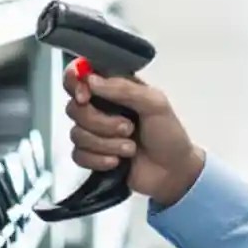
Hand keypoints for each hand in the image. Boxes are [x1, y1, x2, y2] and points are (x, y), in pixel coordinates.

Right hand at [63, 62, 204, 207]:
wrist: (173, 172)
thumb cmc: (169, 133)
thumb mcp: (155, 104)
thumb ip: (124, 88)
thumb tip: (90, 80)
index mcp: (115, 88)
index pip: (81, 75)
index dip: (75, 83)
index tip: (84, 97)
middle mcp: (101, 107)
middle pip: (74, 108)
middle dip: (101, 122)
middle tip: (128, 128)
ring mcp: (95, 132)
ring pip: (76, 134)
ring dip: (106, 144)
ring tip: (130, 148)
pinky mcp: (92, 155)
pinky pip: (78, 155)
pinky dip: (98, 160)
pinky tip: (117, 162)